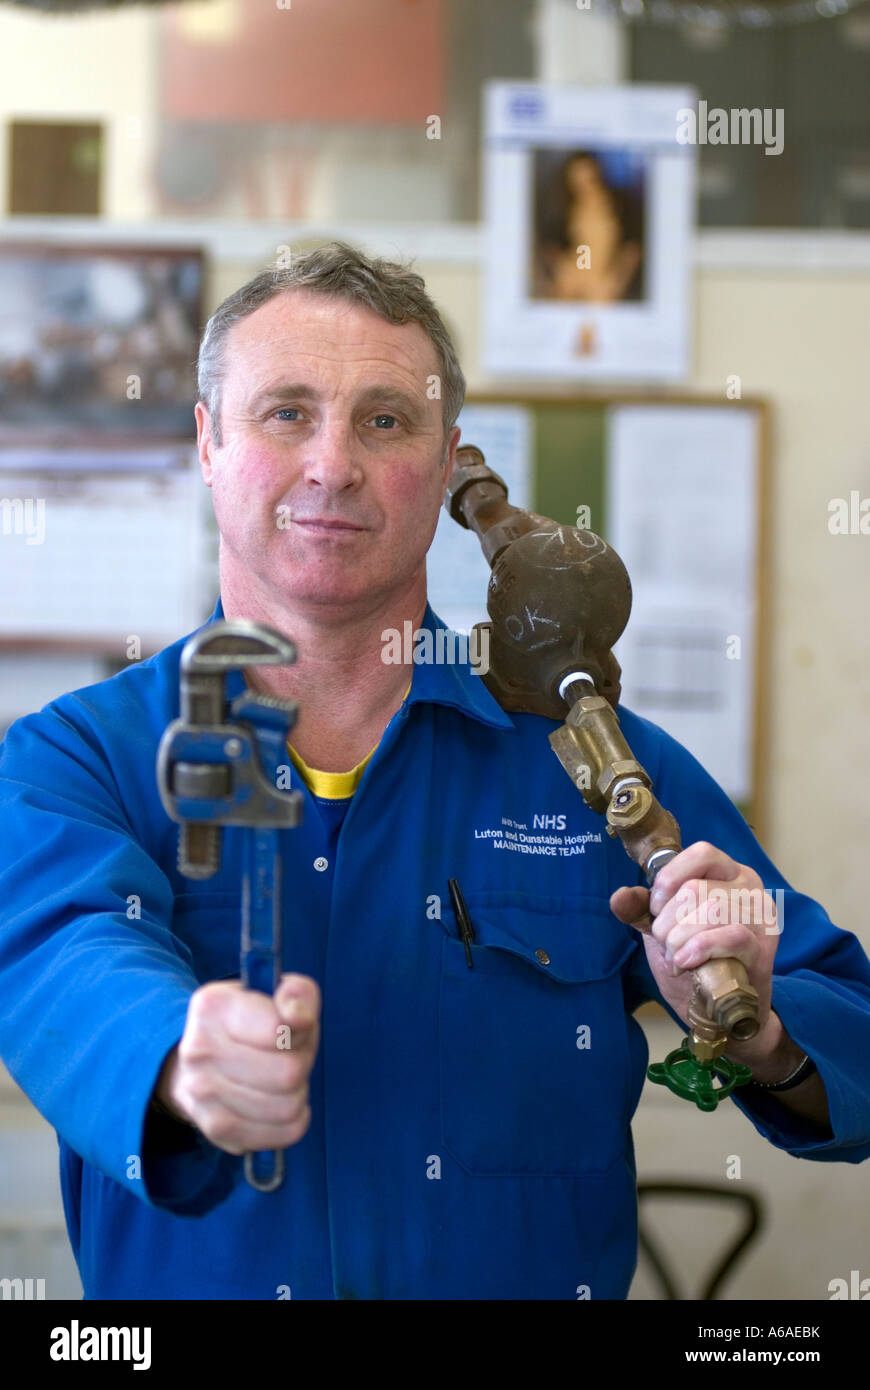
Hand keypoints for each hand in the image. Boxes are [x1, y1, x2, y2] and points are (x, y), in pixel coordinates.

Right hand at [155, 973, 319, 1155]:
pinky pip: (280, 1134)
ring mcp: (202, 1094)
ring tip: (282, 1080)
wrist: (203, 1059)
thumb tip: (297, 1017)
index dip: (299, 1031)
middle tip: (290, 1056)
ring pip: (287, 1107)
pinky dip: (293, 1123)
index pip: (279, 1031)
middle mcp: (199, 1050)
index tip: (290, 1028)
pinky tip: (280, 1105)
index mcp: (213, 1006)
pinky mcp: (215, 1129)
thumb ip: (298, 994)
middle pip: (288, 1073)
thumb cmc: (252, 1023)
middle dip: (301, 1064)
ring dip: (298, 1094)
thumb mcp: (276, 994)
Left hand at [609, 841, 780, 1055]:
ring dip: (679, 939)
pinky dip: (699, 949)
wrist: (719, 1008)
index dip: (670, 879)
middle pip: (696, 889)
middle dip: (667, 922)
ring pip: (711, 910)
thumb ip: (642, 911)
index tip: (656, 908)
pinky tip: (685, 963)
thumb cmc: (695, 960)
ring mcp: (760, 917)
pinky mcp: (763, 949)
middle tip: (666, 945)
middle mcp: (750, 888)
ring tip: (676, 959)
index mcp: (727, 873)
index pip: (702, 853)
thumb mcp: (663, 929)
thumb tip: (619, 897)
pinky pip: (732, 936)